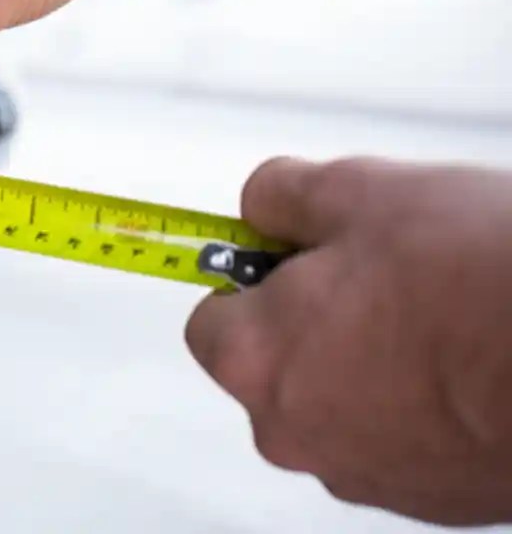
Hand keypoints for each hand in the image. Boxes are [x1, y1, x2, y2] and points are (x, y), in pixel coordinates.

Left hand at [186, 156, 511, 525]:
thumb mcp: (359, 191)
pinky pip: (401, 434)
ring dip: (372, 358)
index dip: (253, 274)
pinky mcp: (430, 499)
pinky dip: (423, 401)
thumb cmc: (477, 277)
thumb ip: (281, 196)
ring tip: (442, 312)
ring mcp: (363, 473)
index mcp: (254, 359)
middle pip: (277, 360)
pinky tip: (471, 359)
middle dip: (315, 315)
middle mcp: (292, 432)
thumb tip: (263, 206)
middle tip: (383, 271)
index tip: (292, 251)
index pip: (212, 315)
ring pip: (342, 397)